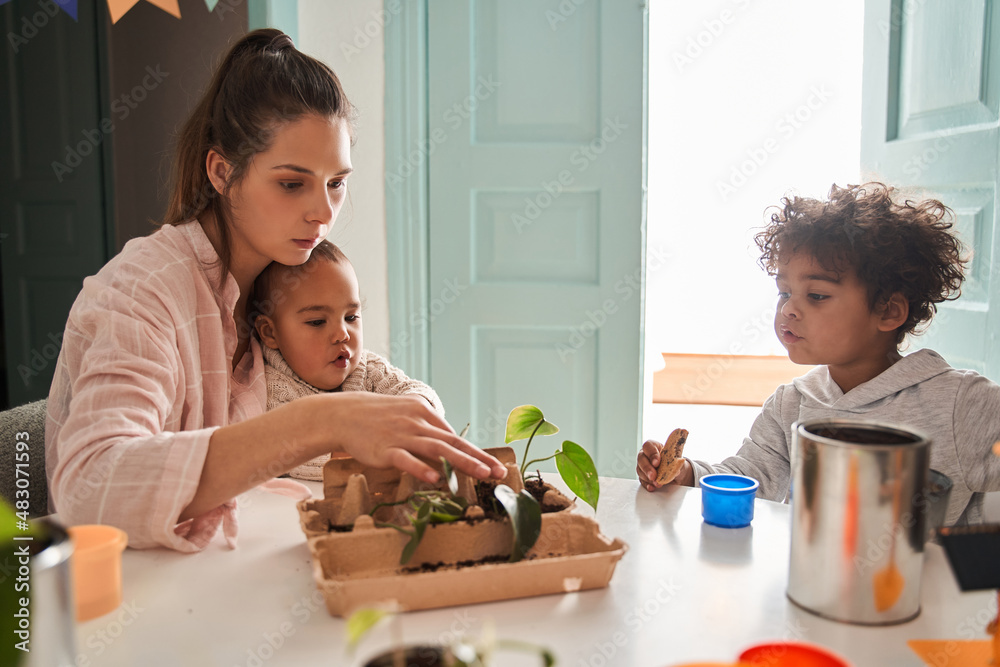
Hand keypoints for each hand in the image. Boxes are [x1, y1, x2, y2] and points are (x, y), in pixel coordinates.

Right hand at [333, 394, 506, 483]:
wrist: (345, 414)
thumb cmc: (379, 418)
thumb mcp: (408, 414)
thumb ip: (429, 428)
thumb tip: (451, 443)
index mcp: (426, 413)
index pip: (456, 437)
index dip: (478, 453)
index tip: (496, 466)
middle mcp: (418, 423)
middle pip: (454, 442)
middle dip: (479, 458)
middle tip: (499, 473)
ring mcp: (402, 436)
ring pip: (437, 450)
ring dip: (462, 462)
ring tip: (482, 474)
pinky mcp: (385, 450)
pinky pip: (406, 460)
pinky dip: (421, 469)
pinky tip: (436, 480)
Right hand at [637, 439, 692, 491]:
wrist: (673, 467)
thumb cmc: (672, 458)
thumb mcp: (675, 457)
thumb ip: (674, 461)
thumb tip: (675, 471)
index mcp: (652, 446)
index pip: (648, 446)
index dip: (652, 454)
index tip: (657, 463)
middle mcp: (645, 454)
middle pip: (641, 459)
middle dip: (647, 469)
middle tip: (653, 476)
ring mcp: (642, 465)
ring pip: (640, 470)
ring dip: (648, 478)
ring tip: (657, 483)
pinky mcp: (643, 475)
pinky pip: (642, 480)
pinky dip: (647, 484)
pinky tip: (652, 487)